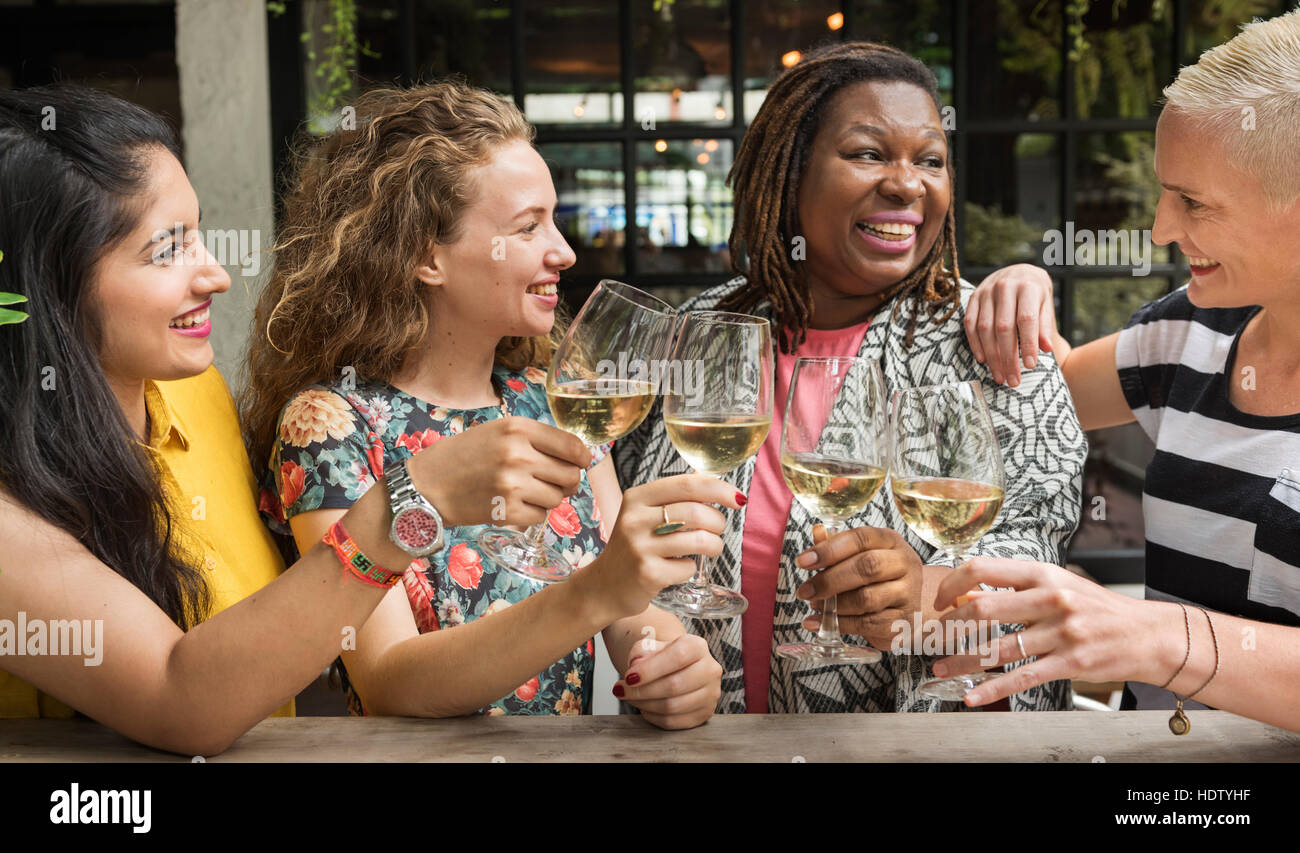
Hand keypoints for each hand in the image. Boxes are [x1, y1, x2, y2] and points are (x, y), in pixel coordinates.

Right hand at [407, 415, 589, 527]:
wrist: (427, 485)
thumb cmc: (464, 456)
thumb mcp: (498, 431)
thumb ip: (535, 440)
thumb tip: (577, 456)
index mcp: (518, 429)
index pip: (572, 446)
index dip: (582, 458)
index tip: (580, 462)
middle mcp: (518, 455)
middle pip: (571, 475)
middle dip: (566, 481)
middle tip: (552, 481)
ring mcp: (513, 485)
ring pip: (558, 498)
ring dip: (547, 498)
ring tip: (525, 491)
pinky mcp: (507, 512)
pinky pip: (540, 516)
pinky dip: (532, 513)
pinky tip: (513, 504)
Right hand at [575, 474, 742, 619]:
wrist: (604, 586)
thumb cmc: (634, 546)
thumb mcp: (644, 514)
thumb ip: (674, 497)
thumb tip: (711, 478)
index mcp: (636, 497)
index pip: (686, 484)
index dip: (718, 489)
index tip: (738, 499)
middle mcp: (634, 519)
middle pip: (696, 512)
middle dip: (718, 522)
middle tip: (717, 530)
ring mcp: (639, 548)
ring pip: (699, 540)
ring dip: (714, 545)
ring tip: (710, 548)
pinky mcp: (648, 574)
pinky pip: (688, 567)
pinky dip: (692, 568)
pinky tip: (680, 568)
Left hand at [616, 632, 721, 729]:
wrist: (676, 669)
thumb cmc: (661, 657)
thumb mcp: (649, 646)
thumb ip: (641, 651)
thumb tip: (637, 664)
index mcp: (698, 646)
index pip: (678, 656)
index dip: (651, 669)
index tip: (628, 677)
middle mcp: (710, 669)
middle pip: (675, 685)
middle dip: (642, 690)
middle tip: (621, 690)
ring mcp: (710, 694)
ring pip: (673, 706)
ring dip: (644, 704)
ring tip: (630, 698)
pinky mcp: (704, 714)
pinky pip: (674, 721)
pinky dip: (653, 717)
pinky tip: (644, 707)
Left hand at [793, 524, 923, 649]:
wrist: (911, 606)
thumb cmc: (880, 576)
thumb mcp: (862, 554)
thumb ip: (837, 545)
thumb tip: (817, 531)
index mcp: (890, 541)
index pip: (861, 538)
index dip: (829, 550)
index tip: (803, 562)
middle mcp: (904, 564)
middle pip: (867, 567)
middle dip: (829, 580)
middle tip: (805, 590)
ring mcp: (907, 594)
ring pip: (867, 598)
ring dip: (834, 604)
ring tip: (814, 604)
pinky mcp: (902, 622)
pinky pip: (868, 624)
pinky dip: (840, 624)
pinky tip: (820, 623)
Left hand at [931, 557, 1165, 706]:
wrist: (1146, 635)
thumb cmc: (1096, 608)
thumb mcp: (1057, 585)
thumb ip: (1015, 589)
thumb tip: (967, 597)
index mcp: (1043, 574)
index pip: (983, 568)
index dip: (952, 583)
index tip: (940, 598)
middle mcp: (1051, 600)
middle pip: (982, 609)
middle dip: (950, 626)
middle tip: (935, 636)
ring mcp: (1061, 633)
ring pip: (997, 649)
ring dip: (962, 661)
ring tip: (940, 668)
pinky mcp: (1070, 664)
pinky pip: (1021, 678)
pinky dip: (991, 690)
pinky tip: (972, 696)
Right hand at [963, 263, 1055, 386]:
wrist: (1017, 272)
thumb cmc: (1034, 294)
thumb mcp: (1044, 305)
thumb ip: (1044, 325)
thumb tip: (1046, 348)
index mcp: (1027, 287)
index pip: (1026, 319)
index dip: (1028, 344)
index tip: (1030, 366)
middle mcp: (1005, 287)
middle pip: (1004, 328)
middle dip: (1008, 357)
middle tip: (1013, 380)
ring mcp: (986, 292)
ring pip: (985, 329)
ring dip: (991, 356)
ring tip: (999, 376)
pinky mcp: (973, 298)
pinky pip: (970, 324)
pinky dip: (975, 344)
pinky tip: (983, 360)